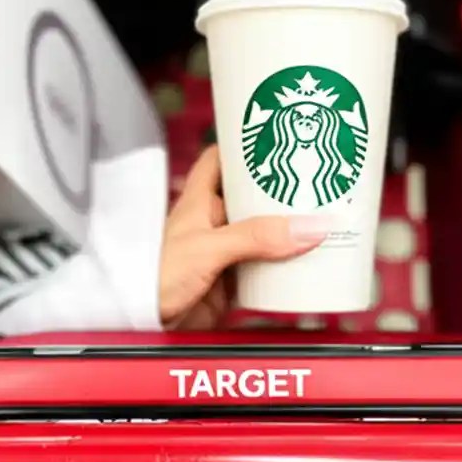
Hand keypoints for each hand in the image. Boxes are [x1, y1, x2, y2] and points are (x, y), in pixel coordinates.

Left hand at [160, 146, 328, 328]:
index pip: (219, 161)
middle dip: (277, 193)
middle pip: (249, 200)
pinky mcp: (228, 286)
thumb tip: (308, 227)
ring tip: (321, 219)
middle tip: (313, 182)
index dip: (243, 147)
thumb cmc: (153, 278)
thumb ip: (256, 237)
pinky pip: (262, 271)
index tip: (273, 138)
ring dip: (285, 231)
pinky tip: (305, 263)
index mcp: (197, 202)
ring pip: (260, 236)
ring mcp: (220, 255)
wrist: (140, 323)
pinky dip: (283, 267)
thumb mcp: (208, 248)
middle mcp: (210, 224)